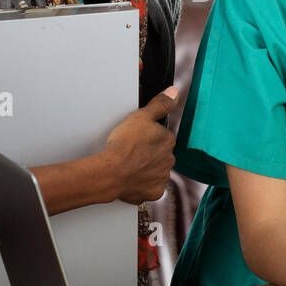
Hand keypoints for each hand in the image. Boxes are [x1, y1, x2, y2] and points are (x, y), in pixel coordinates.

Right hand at [98, 85, 178, 203]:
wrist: (111, 173)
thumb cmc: (123, 145)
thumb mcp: (141, 116)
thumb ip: (159, 104)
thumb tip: (174, 92)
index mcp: (168, 141)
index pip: (162, 137)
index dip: (148, 137)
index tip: (137, 139)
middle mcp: (169, 160)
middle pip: (160, 155)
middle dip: (149, 154)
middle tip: (132, 152)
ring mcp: (162, 178)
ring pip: (155, 171)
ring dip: (145, 169)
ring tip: (129, 165)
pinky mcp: (153, 193)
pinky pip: (149, 187)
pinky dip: (141, 184)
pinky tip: (130, 178)